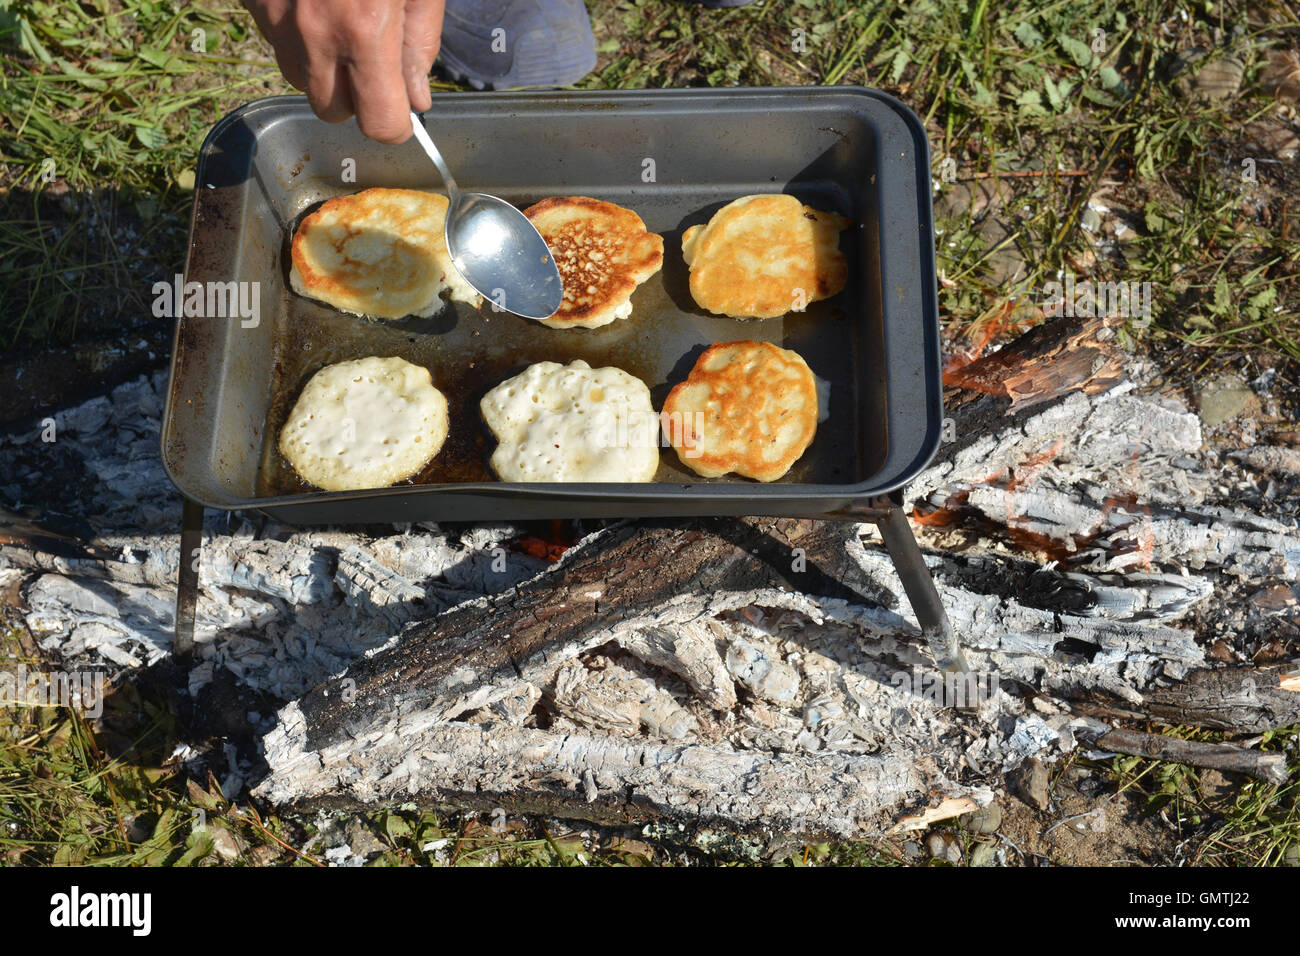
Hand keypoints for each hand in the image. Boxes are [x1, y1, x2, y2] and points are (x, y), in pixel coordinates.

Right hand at [242, 0, 445, 143]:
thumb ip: (421, 42)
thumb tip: (416, 99)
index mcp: (365, 28)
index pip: (379, 123)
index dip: (395, 126)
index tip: (401, 115)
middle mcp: (314, 32)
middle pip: (332, 113)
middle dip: (355, 100)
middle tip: (371, 61)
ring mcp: (277, 18)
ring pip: (299, 80)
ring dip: (322, 69)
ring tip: (340, 24)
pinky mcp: (255, 2)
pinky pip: (276, 42)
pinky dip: (296, 36)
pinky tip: (313, 4)